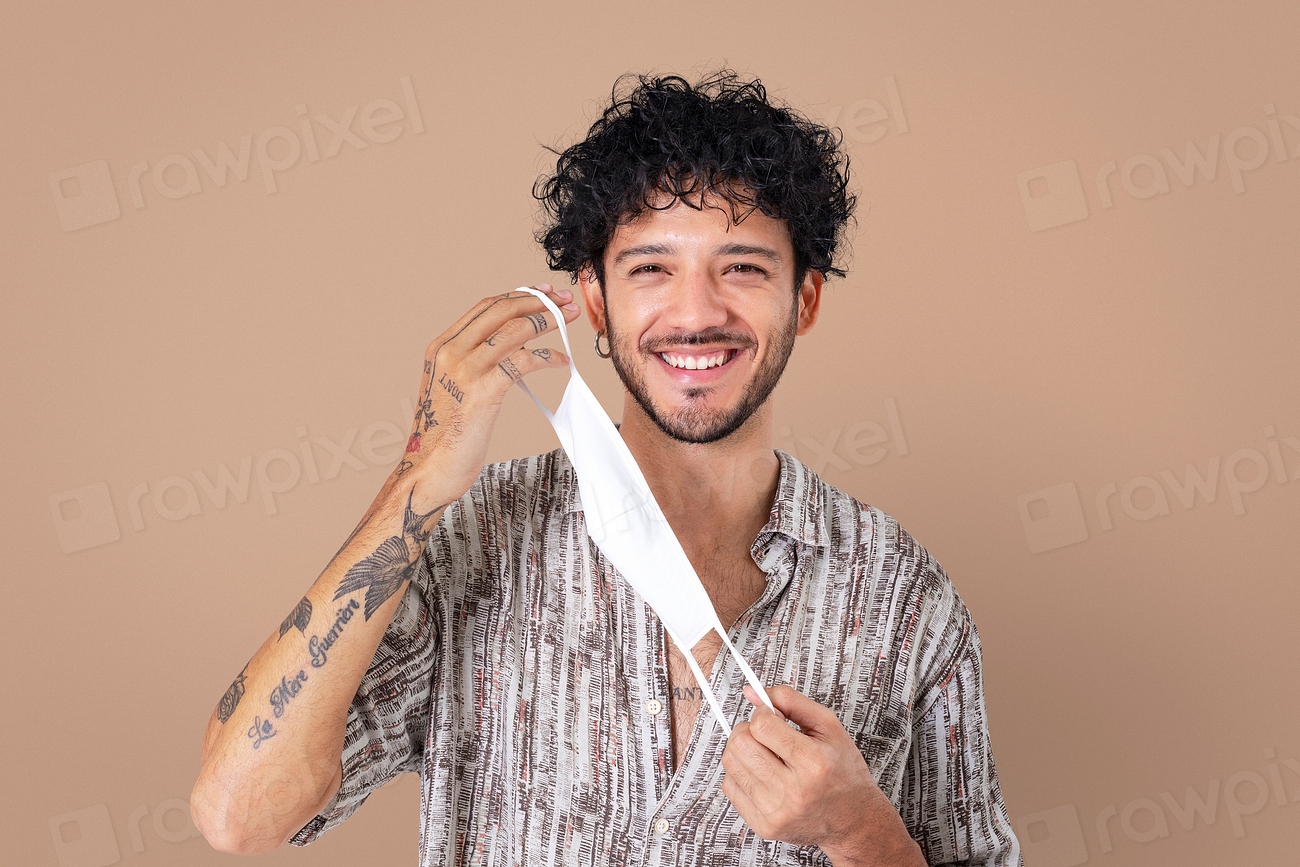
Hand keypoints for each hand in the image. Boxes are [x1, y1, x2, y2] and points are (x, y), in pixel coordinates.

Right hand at [397, 283, 579, 511]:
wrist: (428, 469)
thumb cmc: (446, 435)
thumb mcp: (455, 388)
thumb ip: (477, 363)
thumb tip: (514, 346)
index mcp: (441, 346)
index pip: (485, 306)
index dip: (519, 295)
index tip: (544, 292)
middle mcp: (450, 351)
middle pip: (502, 309)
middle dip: (538, 300)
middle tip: (566, 300)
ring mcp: (465, 369)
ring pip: (514, 328)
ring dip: (549, 319)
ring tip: (571, 319)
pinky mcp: (482, 390)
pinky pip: (523, 361)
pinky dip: (548, 357)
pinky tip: (563, 361)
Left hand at [720, 685, 924, 865]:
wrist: (854, 820)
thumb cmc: (844, 772)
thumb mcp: (829, 727)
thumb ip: (791, 701)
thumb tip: (752, 692)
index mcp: (814, 762)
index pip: (762, 726)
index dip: (762, 713)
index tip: (771, 714)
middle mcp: (794, 791)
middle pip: (741, 744)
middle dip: (748, 729)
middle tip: (764, 733)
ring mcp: (777, 812)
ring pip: (731, 763)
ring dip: (742, 750)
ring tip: (763, 752)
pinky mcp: (765, 826)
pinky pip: (730, 787)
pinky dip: (741, 774)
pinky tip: (761, 773)